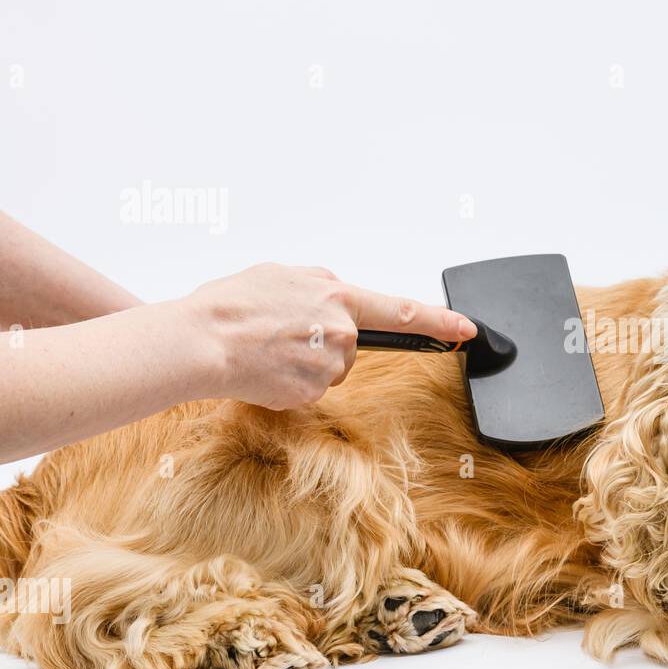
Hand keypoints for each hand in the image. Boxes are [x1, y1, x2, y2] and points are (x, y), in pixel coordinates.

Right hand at [182, 263, 476, 409]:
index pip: (402, 311)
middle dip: (324, 343)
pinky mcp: (312, 392)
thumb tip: (329, 299)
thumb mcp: (280, 276)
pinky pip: (308, 389)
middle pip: (350, 345)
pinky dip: (288, 383)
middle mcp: (342, 330)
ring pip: (329, 370)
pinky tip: (265, 369)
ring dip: (304, 363)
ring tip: (267, 348)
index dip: (439, 320)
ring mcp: (330, 365)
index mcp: (337, 296)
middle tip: (281, 334)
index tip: (467, 329)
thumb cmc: (230, 305)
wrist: (200, 340)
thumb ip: (316, 287)